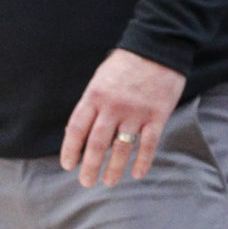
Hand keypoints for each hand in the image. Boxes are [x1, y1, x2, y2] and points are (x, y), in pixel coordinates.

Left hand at [61, 49, 185, 186]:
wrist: (159, 46)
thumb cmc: (127, 63)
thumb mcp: (100, 79)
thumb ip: (91, 104)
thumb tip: (80, 132)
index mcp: (95, 96)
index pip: (77, 129)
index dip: (70, 150)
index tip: (68, 165)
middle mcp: (113, 107)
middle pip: (97, 144)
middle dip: (90, 166)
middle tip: (86, 182)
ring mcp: (136, 112)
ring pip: (121, 147)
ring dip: (114, 168)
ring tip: (109, 181)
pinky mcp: (158, 114)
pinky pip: (149, 143)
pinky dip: (143, 160)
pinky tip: (137, 173)